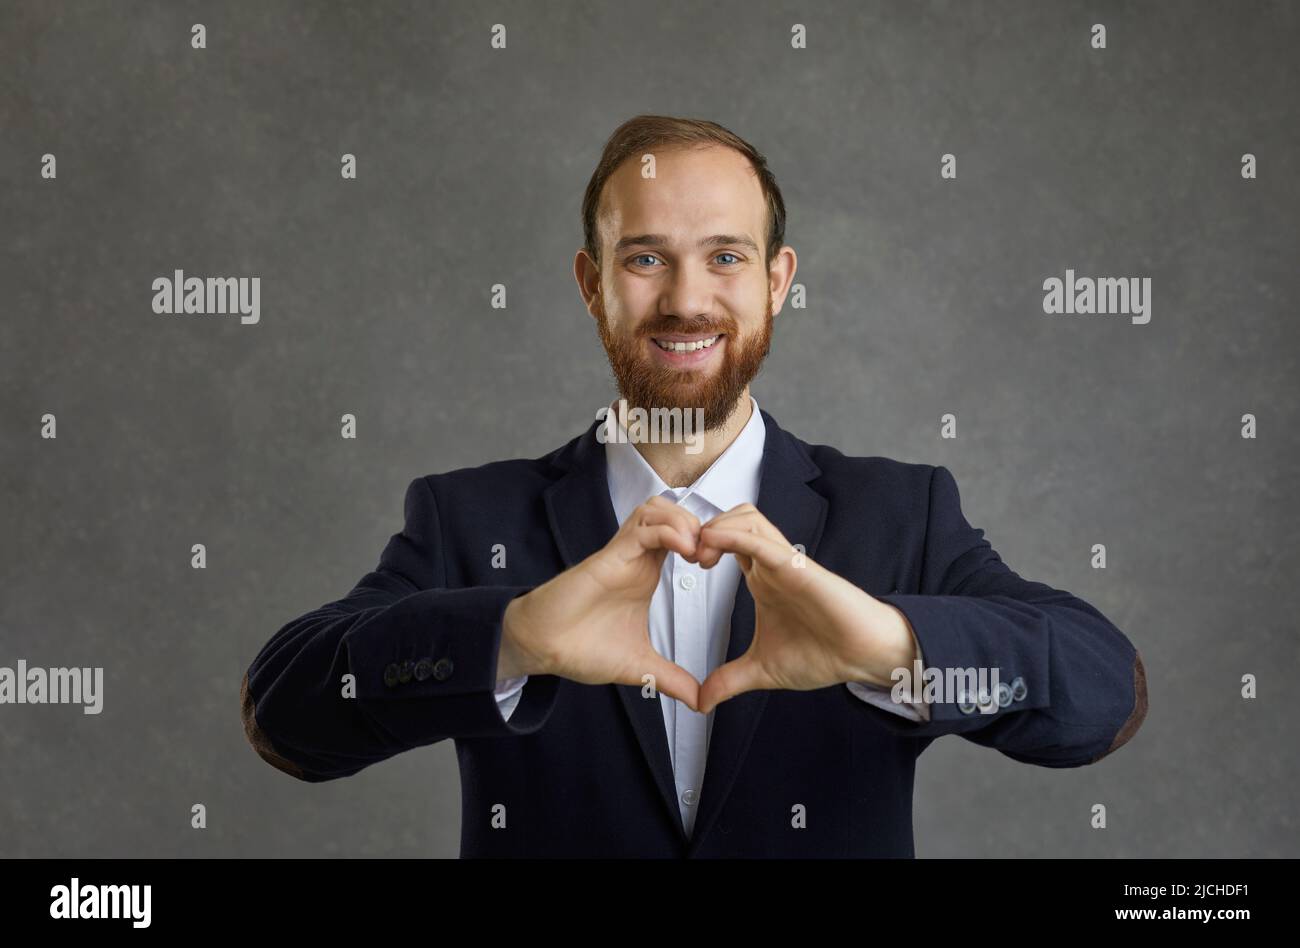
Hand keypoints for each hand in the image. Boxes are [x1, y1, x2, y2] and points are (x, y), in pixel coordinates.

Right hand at [501, 495, 704, 710]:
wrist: (543, 648)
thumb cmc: (581, 648)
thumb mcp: (639, 666)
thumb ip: (670, 680)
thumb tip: (699, 702)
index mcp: (646, 573)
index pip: (683, 536)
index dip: (706, 543)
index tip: (720, 568)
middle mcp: (636, 558)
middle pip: (675, 513)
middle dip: (702, 526)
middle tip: (714, 556)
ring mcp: (622, 554)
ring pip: (658, 510)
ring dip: (685, 522)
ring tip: (698, 550)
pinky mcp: (608, 556)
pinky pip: (642, 528)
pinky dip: (667, 531)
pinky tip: (683, 549)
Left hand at [693, 504, 918, 714]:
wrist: (863, 657)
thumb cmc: (825, 654)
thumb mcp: (763, 670)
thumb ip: (730, 680)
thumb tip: (701, 702)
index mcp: (762, 578)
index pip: (725, 542)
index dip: (699, 546)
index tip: (682, 569)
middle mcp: (771, 564)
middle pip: (732, 518)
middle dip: (703, 530)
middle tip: (687, 557)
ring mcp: (785, 561)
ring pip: (746, 518)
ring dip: (716, 527)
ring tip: (700, 554)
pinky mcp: (798, 566)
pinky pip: (761, 539)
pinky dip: (734, 536)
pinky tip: (714, 545)